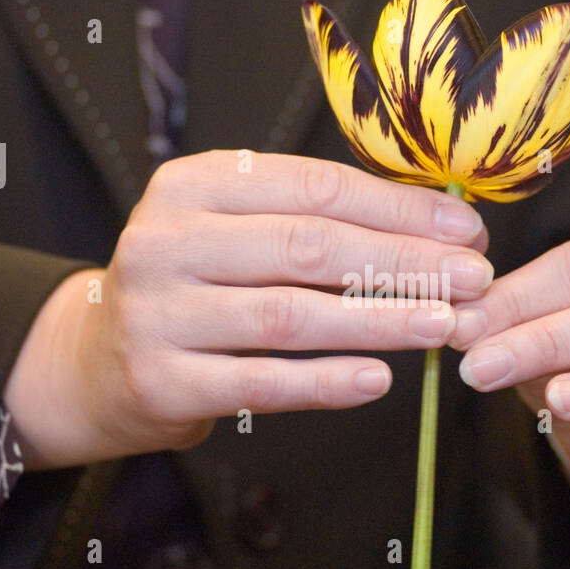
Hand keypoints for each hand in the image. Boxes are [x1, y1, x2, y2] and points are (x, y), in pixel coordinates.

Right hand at [5, 150, 490, 467]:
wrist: (95, 361)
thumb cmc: (192, 288)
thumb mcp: (231, 230)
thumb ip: (307, 218)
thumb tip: (432, 224)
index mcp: (191, 185)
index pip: (313, 187)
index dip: (398, 208)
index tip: (465, 229)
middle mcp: (165, 241)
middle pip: (307, 247)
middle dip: (404, 262)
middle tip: (474, 279)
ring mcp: (157, 313)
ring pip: (290, 315)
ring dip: (380, 321)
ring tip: (445, 326)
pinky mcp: (161, 381)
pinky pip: (261, 382)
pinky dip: (326, 382)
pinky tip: (378, 379)